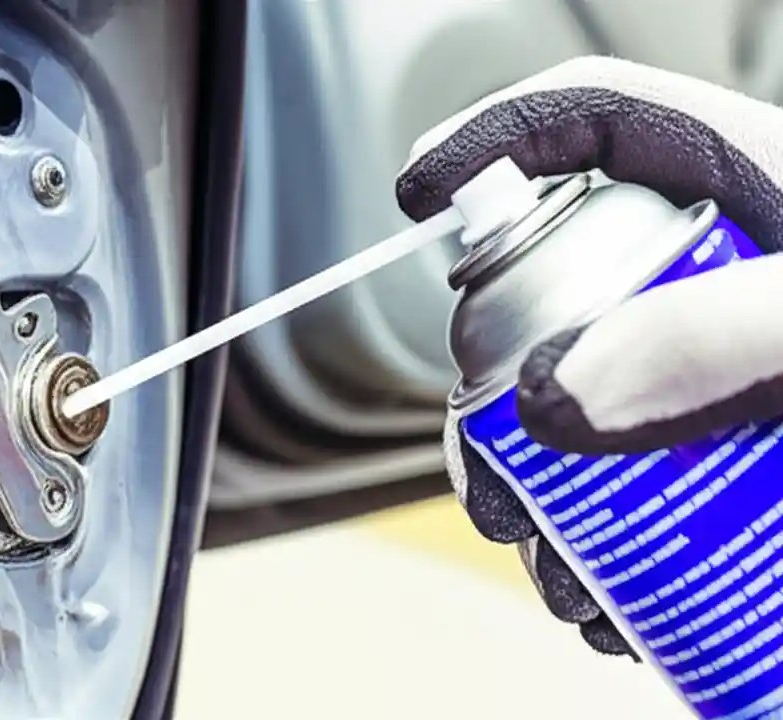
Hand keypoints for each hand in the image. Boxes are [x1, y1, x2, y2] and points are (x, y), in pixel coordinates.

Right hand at [397, 56, 782, 656]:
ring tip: (554, 574)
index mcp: (755, 190)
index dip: (493, 142)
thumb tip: (546, 396)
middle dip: (491, 387)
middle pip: (557, 291)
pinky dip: (605, 549)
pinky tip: (607, 602)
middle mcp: (724, 273)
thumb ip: (726, 335)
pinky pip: (642, 486)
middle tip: (486, 473)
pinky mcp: (743, 453)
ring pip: (587, 408)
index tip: (420, 200)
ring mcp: (728, 370)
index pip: (596, 119)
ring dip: (540, 497)